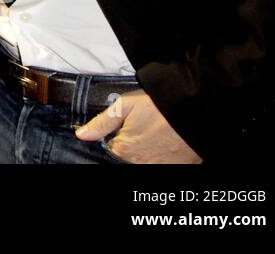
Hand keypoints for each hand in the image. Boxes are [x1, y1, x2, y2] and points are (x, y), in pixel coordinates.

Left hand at [75, 89, 201, 163]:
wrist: (194, 109)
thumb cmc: (158, 106)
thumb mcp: (124, 106)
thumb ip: (101, 123)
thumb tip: (81, 135)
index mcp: (124, 149)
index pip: (112, 146)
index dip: (120, 133)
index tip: (131, 123)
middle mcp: (139, 163)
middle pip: (129, 154)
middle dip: (135, 141)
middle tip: (148, 125)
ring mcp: (159, 167)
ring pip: (146, 159)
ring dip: (149, 149)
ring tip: (159, 132)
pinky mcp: (178, 168)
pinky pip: (164, 163)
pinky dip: (165, 155)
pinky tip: (170, 141)